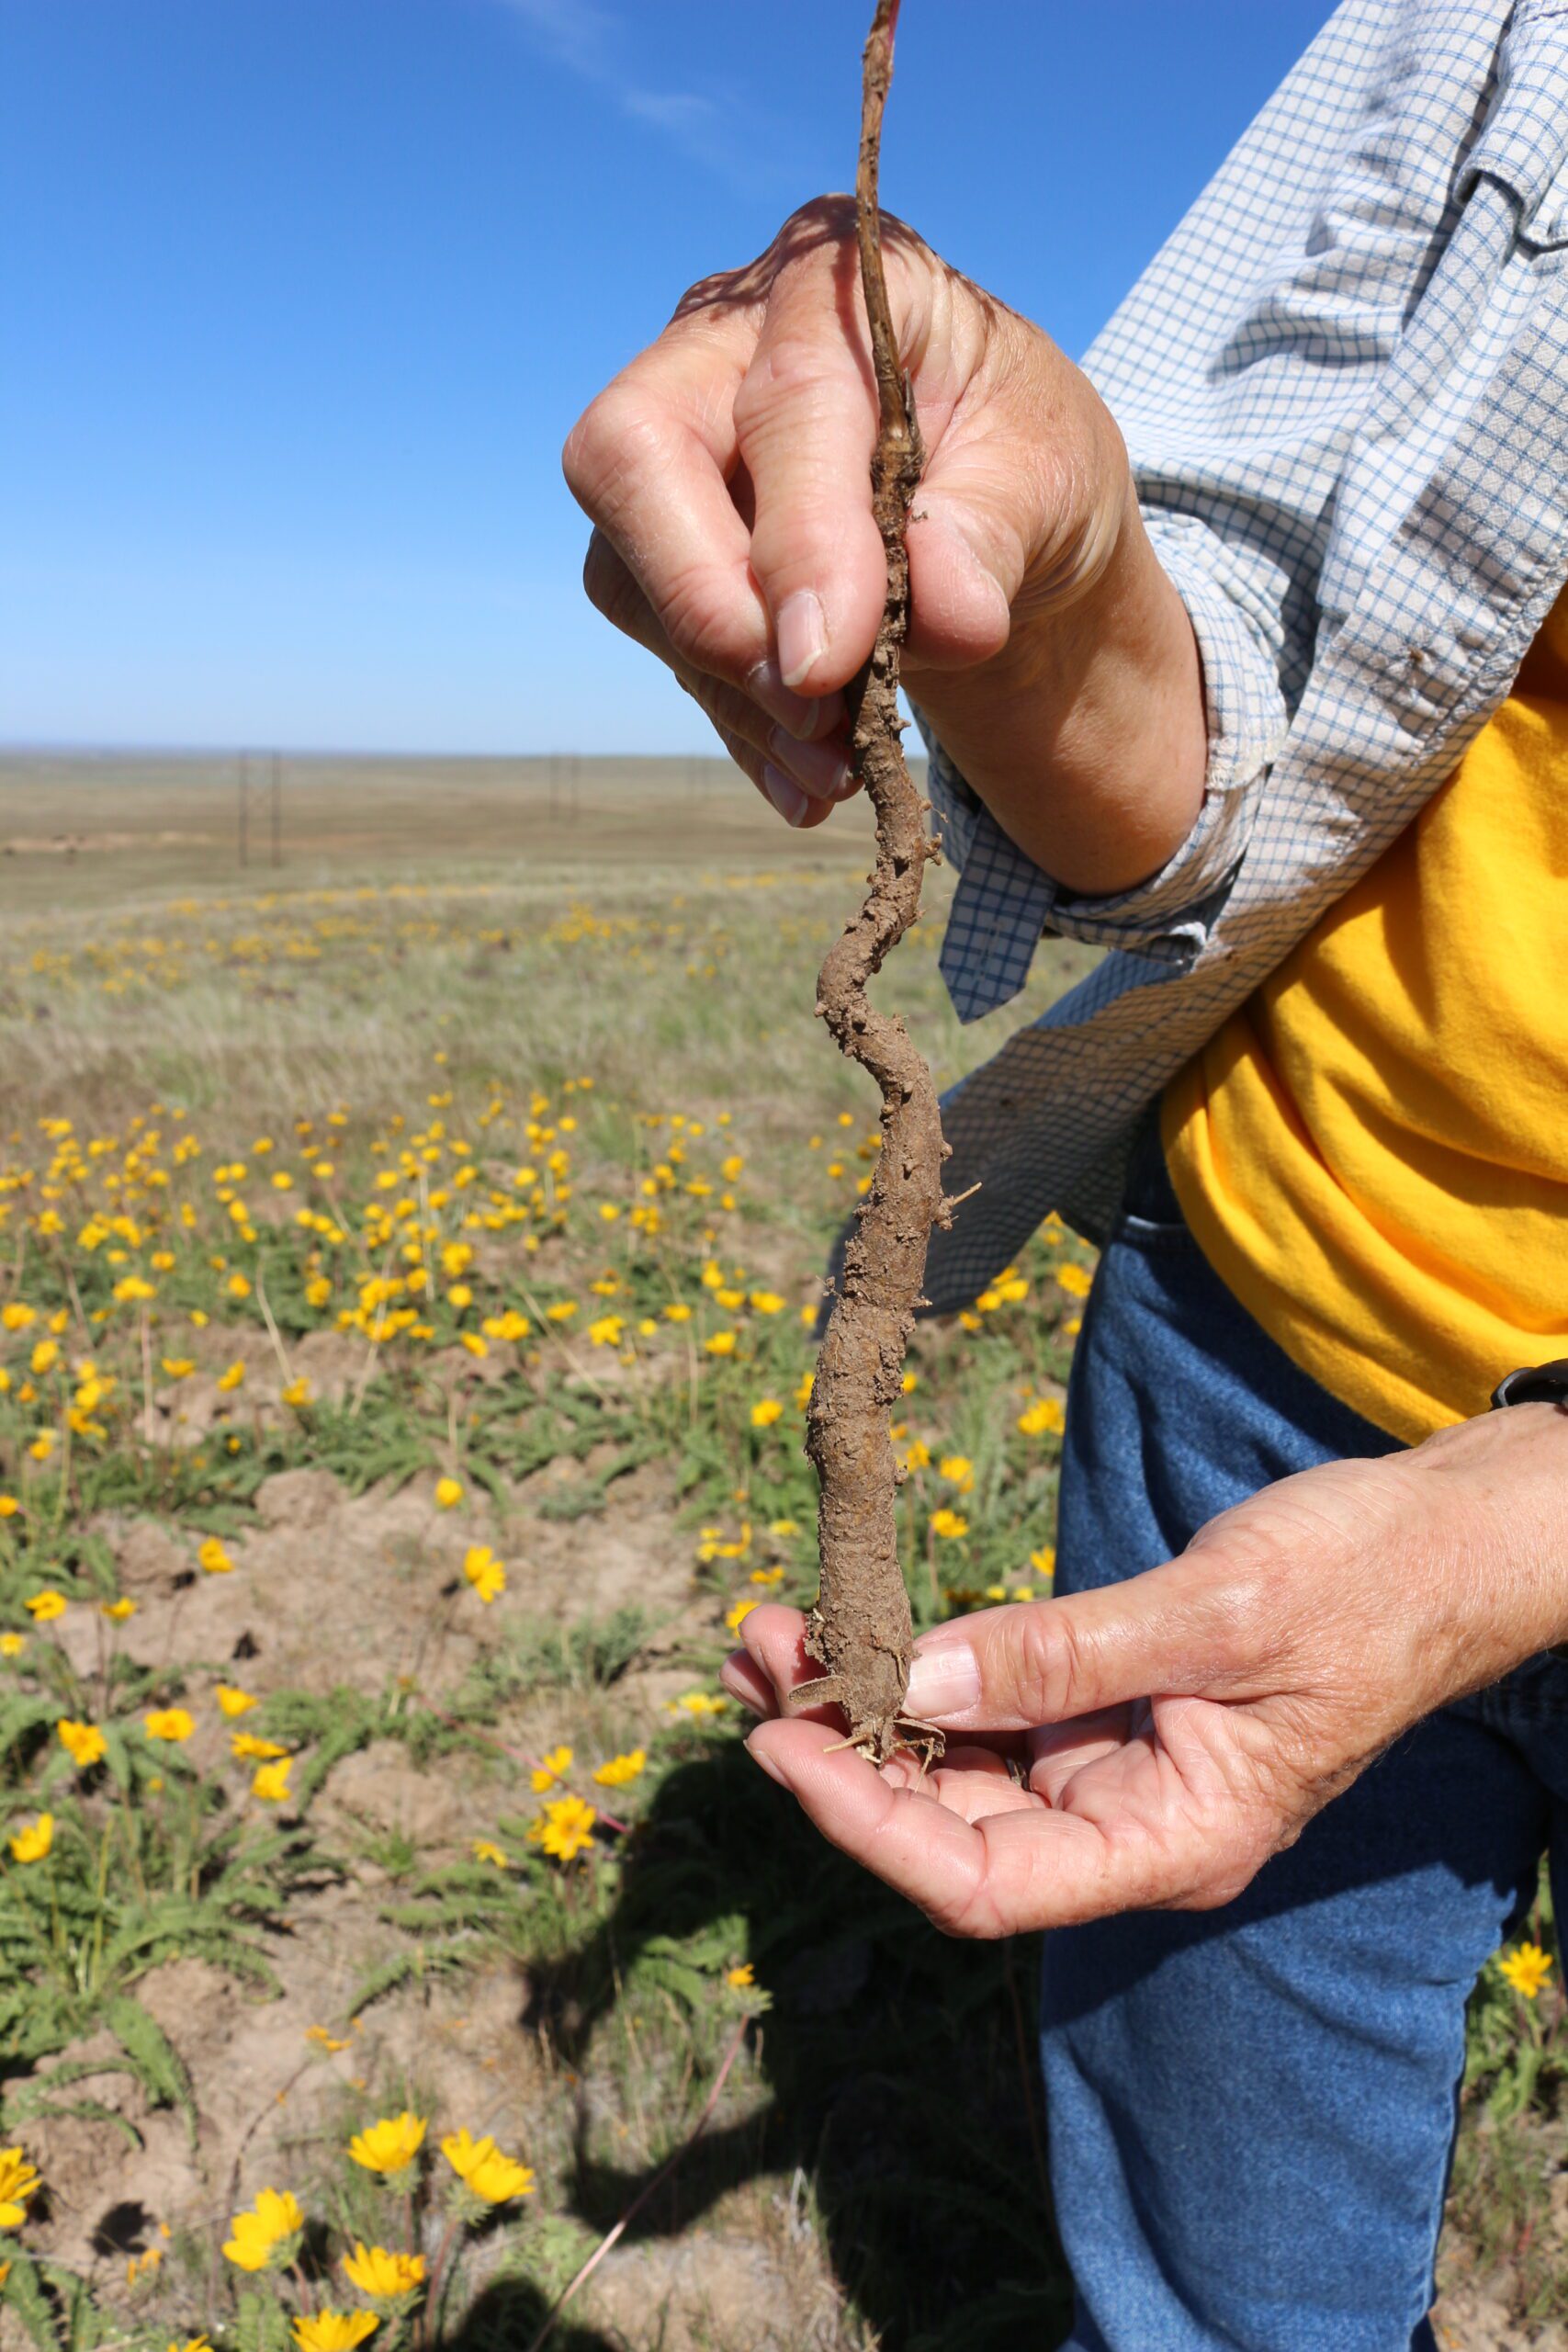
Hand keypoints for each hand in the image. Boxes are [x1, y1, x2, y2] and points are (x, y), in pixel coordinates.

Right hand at [563, 197, 1204, 888]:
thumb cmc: (1026, 458)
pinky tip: (809, 786)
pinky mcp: (662, 556)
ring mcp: (673, 454)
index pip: (785, 399)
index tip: (830, 663)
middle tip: (811, 702)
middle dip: (706, 602)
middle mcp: (718, 347)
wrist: (1007, 513)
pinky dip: (738, 729)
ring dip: (733, 690)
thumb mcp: (1052, 476)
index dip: (799, 538)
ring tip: (840, 763)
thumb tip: (942, 613)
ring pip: (628, 573)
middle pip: (628, 456)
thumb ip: (993, 531)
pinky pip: (663, 649)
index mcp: (834, 275)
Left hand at [723, 1406, 1567, 1935]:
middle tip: (753, 1662)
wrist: (1442, 1538)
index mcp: (1173, 1843)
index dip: (870, 1825)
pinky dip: (923, 1673)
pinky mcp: (1106, 1707)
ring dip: (865, 1707)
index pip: (986, 1881)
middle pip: (952, 1830)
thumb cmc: (1363, 1582)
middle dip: (842, 1752)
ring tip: (773, 1635)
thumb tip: (916, 1684)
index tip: (782, 1744)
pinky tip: (857, 1631)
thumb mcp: (1213, 1613)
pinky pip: (994, 1710)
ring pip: (961, 1768)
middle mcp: (1130, 1825)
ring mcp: (1115, 1768)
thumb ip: (1064, 1655)